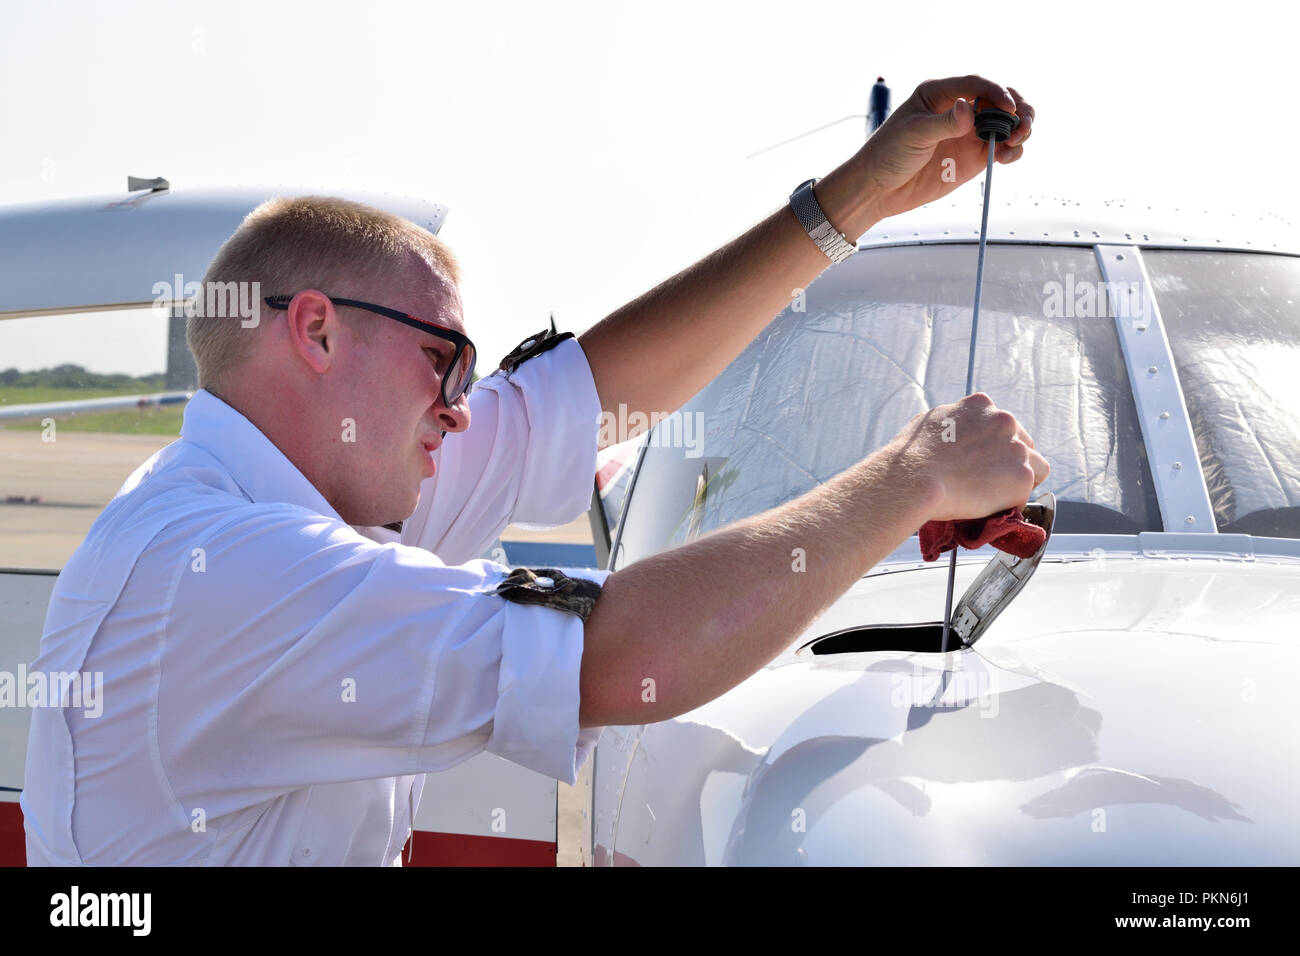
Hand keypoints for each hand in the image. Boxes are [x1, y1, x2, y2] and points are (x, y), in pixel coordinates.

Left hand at [819, 76, 1034, 232]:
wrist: (879, 189)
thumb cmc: (887, 154)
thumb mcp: (913, 133)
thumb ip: (943, 122)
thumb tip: (968, 108)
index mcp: (940, 94)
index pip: (976, 84)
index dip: (996, 92)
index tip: (1007, 106)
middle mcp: (958, 110)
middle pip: (999, 100)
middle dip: (1017, 108)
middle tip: (1022, 123)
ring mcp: (968, 134)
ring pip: (1006, 123)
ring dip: (1019, 127)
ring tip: (1017, 138)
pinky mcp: (973, 157)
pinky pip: (1002, 148)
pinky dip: (1012, 150)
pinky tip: (1008, 155)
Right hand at [885, 393, 1049, 521]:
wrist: (914, 479)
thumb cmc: (911, 455)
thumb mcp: (930, 423)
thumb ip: (952, 424)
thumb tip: (953, 432)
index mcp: (981, 405)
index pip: (1001, 425)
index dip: (992, 445)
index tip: (981, 459)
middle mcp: (1004, 421)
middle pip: (1023, 444)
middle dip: (1009, 461)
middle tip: (988, 480)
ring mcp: (1016, 449)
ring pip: (1036, 468)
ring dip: (1017, 481)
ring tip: (994, 497)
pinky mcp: (1021, 477)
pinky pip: (1023, 495)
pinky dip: (1008, 503)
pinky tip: (987, 508)